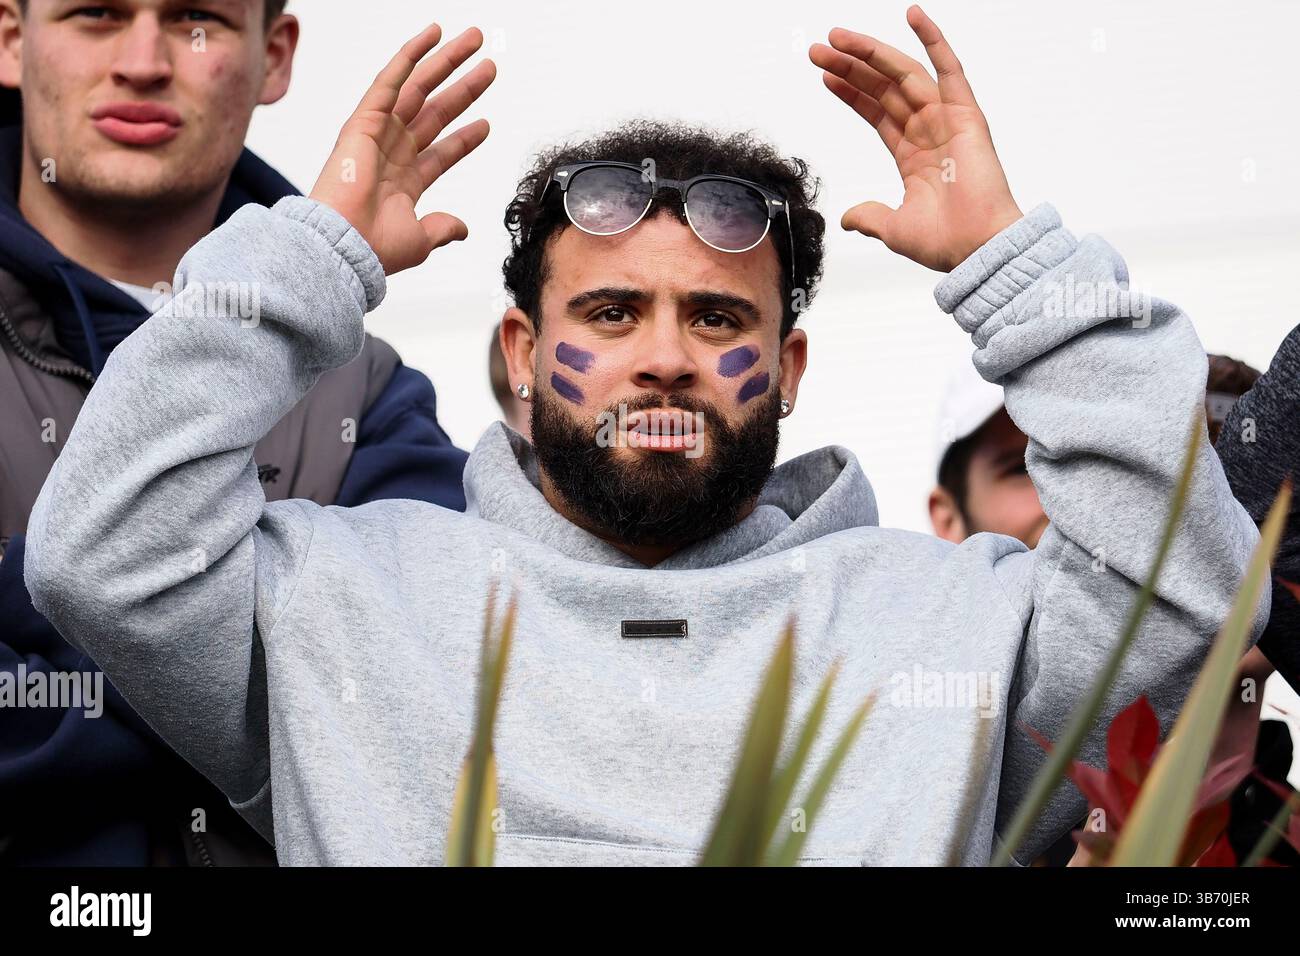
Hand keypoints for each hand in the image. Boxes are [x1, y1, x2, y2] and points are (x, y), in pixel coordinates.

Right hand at [309, 23, 494, 274]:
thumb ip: (442, 230)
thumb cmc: (373, 249)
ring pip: (419, 89)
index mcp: (404, 183)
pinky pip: (389, 82)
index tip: (486, 123)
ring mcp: (378, 135)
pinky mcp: (363, 122)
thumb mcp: (420, 240)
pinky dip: (409, 58)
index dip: (464, 138)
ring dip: (446, 62)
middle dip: (463, 87)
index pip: (441, 151)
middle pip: (436, 112)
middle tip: (489, 66)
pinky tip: (431, 36)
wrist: (347, 246)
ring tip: (473, 40)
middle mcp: (392, 154)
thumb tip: (462, 229)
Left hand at [810, 5, 1022, 271]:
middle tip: (818, 47)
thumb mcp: (894, 229)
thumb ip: (870, 217)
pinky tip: (913, 15)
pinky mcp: (966, 116)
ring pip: (903, 74)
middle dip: (850, 66)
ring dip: (871, 52)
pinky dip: (934, 40)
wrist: (977, 250)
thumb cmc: (947, 242)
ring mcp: (947, 120)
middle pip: (882, 87)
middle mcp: (928, 131)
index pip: (875, 111)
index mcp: (912, 155)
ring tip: (838, 36)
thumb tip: (848, 218)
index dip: (850, 90)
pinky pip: (950, 70)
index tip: (825, 72)